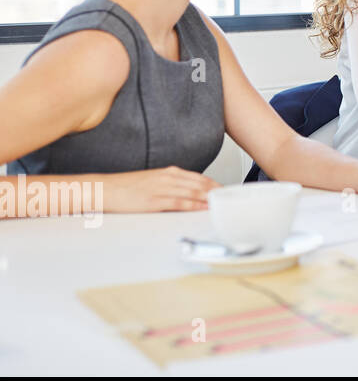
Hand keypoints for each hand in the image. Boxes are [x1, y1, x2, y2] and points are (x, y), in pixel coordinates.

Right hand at [100, 166, 222, 212]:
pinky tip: (204, 208)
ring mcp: (162, 189)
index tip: (226, 191)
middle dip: (217, 192)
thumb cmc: (126, 187)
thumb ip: (170, 185)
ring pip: (193, 192)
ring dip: (210, 198)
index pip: (199, 178)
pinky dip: (195, 205)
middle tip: (231, 199)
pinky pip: (180, 203)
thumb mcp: (153, 181)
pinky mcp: (154, 200)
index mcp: (169, 172)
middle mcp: (168, 178)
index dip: (214, 184)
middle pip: (200, 184)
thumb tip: (186, 193)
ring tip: (223, 204)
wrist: (104, 189)